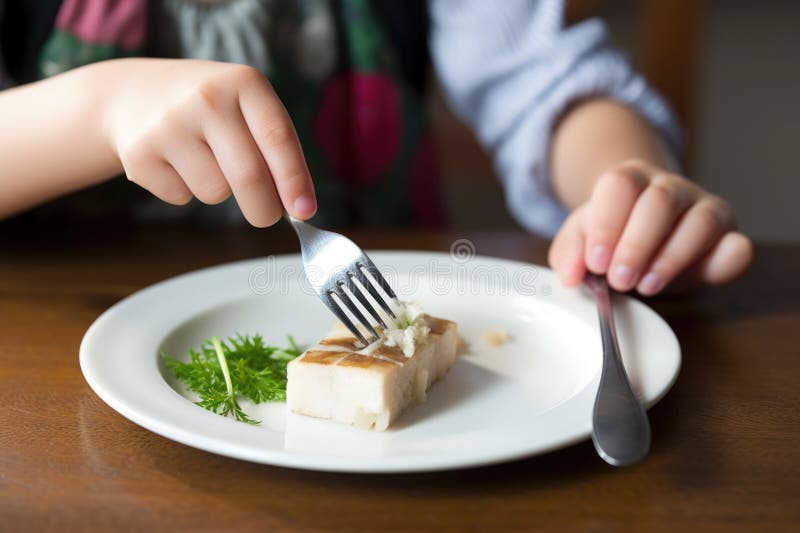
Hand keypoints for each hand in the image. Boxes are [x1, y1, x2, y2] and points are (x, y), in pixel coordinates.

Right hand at [102, 58, 315, 225]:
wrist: (132, 94)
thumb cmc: (209, 109)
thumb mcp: (244, 107)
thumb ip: (273, 149)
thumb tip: (298, 207)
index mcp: (243, 83)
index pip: (277, 138)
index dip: (294, 180)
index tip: (306, 212)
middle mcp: (206, 98)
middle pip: (248, 175)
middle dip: (264, 209)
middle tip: (266, 217)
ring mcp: (169, 125)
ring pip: (215, 192)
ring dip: (218, 192)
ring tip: (202, 160)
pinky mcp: (139, 154)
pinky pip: (181, 197)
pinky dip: (184, 191)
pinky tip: (173, 162)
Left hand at [548, 160, 752, 294]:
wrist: (642, 232)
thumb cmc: (611, 234)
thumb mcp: (582, 238)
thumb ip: (569, 253)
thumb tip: (569, 276)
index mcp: (630, 179)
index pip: (620, 185)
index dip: (607, 224)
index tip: (596, 263)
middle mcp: (670, 187)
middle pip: (660, 202)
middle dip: (637, 245)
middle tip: (619, 280)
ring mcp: (704, 208)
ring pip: (700, 221)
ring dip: (671, 258)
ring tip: (646, 286)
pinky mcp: (727, 237)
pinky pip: (736, 245)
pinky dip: (724, 261)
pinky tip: (702, 276)